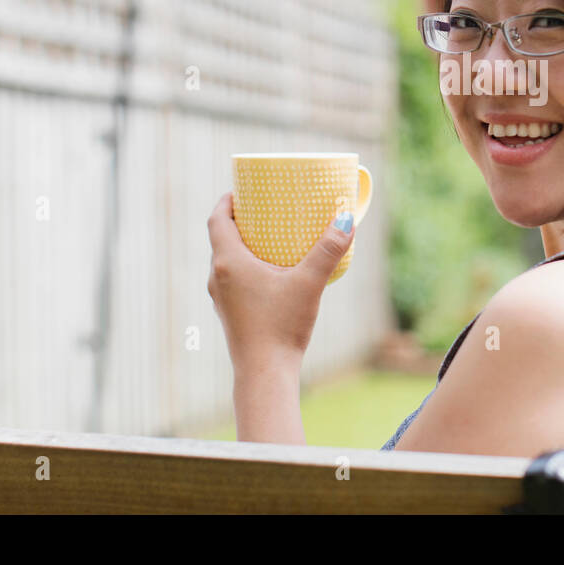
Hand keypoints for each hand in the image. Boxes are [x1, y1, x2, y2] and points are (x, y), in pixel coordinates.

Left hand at [206, 192, 354, 369]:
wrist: (265, 374)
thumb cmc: (281, 326)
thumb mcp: (309, 283)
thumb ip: (328, 251)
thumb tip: (346, 220)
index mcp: (228, 262)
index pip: (217, 219)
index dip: (227, 201)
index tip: (242, 190)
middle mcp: (217, 277)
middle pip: (221, 238)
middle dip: (239, 221)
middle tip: (262, 210)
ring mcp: (221, 298)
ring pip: (225, 261)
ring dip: (241, 245)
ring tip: (268, 238)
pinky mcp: (230, 313)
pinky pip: (232, 279)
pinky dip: (245, 267)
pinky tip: (270, 273)